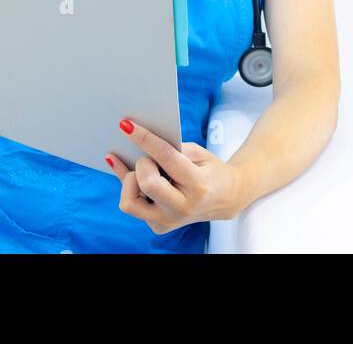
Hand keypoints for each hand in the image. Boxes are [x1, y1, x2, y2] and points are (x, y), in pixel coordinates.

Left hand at [105, 118, 245, 233]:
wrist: (225, 199)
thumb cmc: (209, 171)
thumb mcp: (199, 153)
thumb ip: (173, 149)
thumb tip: (138, 143)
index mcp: (198, 185)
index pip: (166, 158)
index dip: (145, 139)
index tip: (126, 126)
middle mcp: (182, 208)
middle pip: (146, 184)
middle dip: (142, 164)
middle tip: (149, 159)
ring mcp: (169, 221)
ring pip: (129, 203)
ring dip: (130, 181)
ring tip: (140, 170)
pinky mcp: (158, 227)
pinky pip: (131, 206)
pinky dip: (128, 187)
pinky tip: (128, 172)